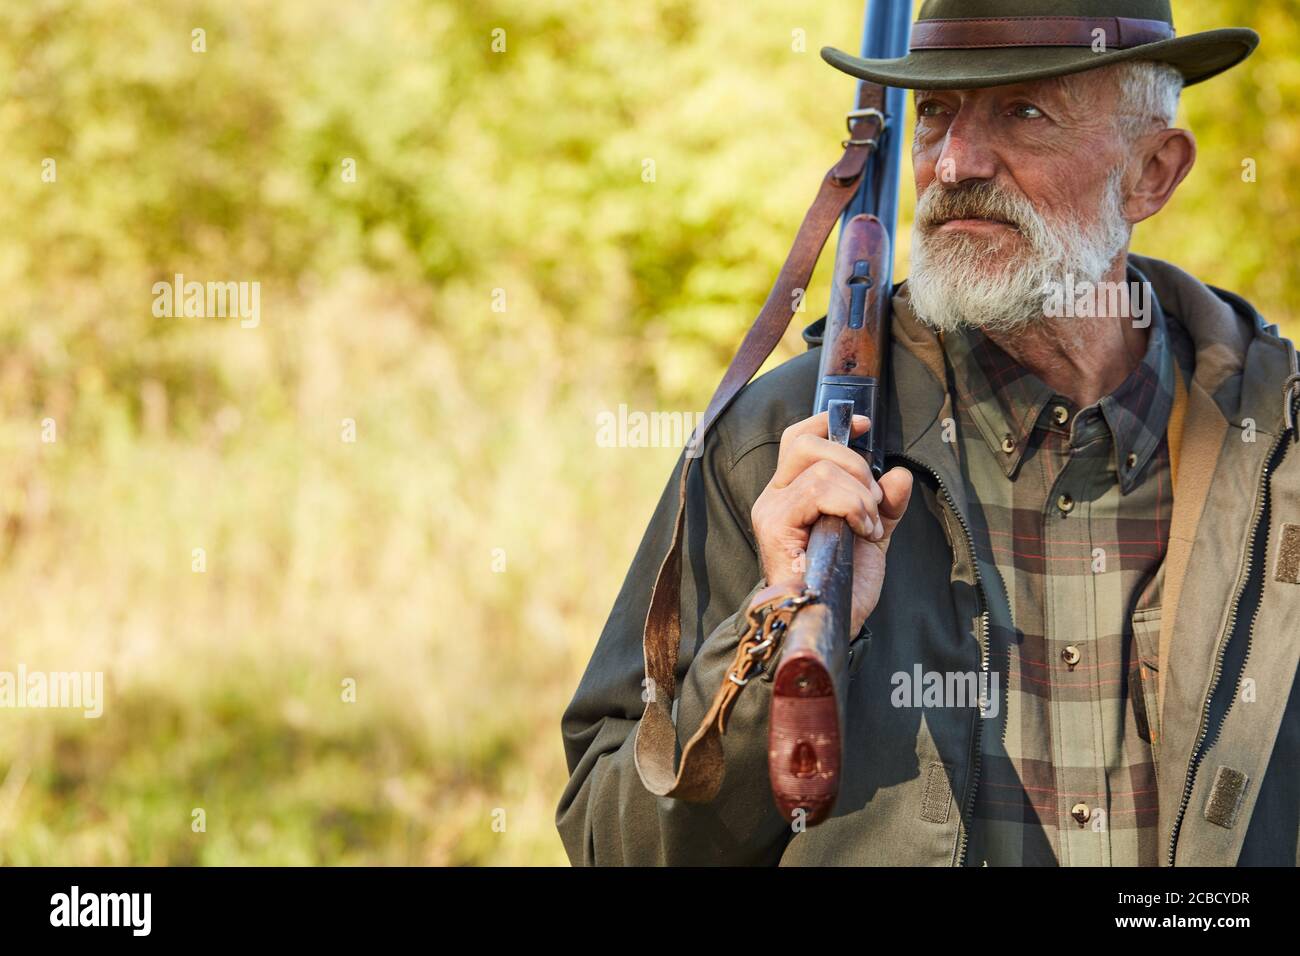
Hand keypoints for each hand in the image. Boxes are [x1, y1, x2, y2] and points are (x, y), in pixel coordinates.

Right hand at [750, 411, 913, 635]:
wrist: (832, 624)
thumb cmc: (844, 585)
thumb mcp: (872, 535)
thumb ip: (885, 504)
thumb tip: (898, 474)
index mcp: (791, 492)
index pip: (799, 438)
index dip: (830, 423)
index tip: (865, 427)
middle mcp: (774, 497)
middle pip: (808, 444)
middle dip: (855, 464)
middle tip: (872, 504)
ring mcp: (771, 511)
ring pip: (820, 470)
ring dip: (859, 494)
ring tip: (868, 526)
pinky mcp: (774, 527)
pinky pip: (817, 492)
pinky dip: (852, 506)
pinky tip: (861, 532)